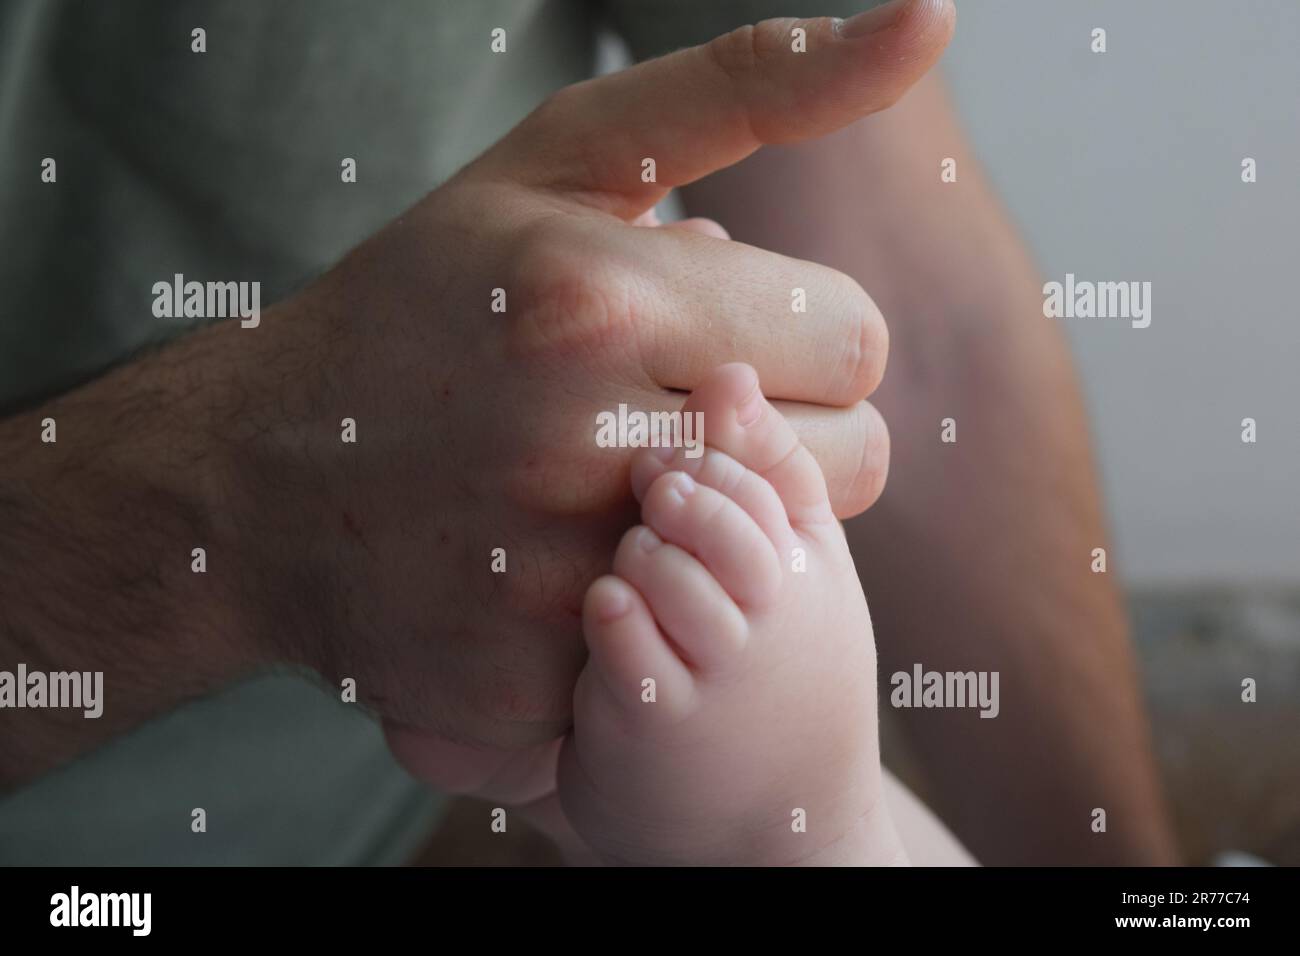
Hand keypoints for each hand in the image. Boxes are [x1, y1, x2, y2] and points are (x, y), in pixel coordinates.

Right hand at [233, 4, 952, 750]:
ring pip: (785, 564)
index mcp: (604, 299)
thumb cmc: (429, 303)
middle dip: (790, 429)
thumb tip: (930, 21)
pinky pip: (690, 650)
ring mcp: (555, 581)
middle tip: (683, 413)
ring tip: (628, 487)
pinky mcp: (531, 683)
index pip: (859, 339)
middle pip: (854, 459)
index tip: (727, 342)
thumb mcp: (564, 164)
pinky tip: (565, 575)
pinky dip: (652, 617)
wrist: (257, 475)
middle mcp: (583, 442)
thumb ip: (750, 86)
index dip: (803, 339)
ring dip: (735, 524)